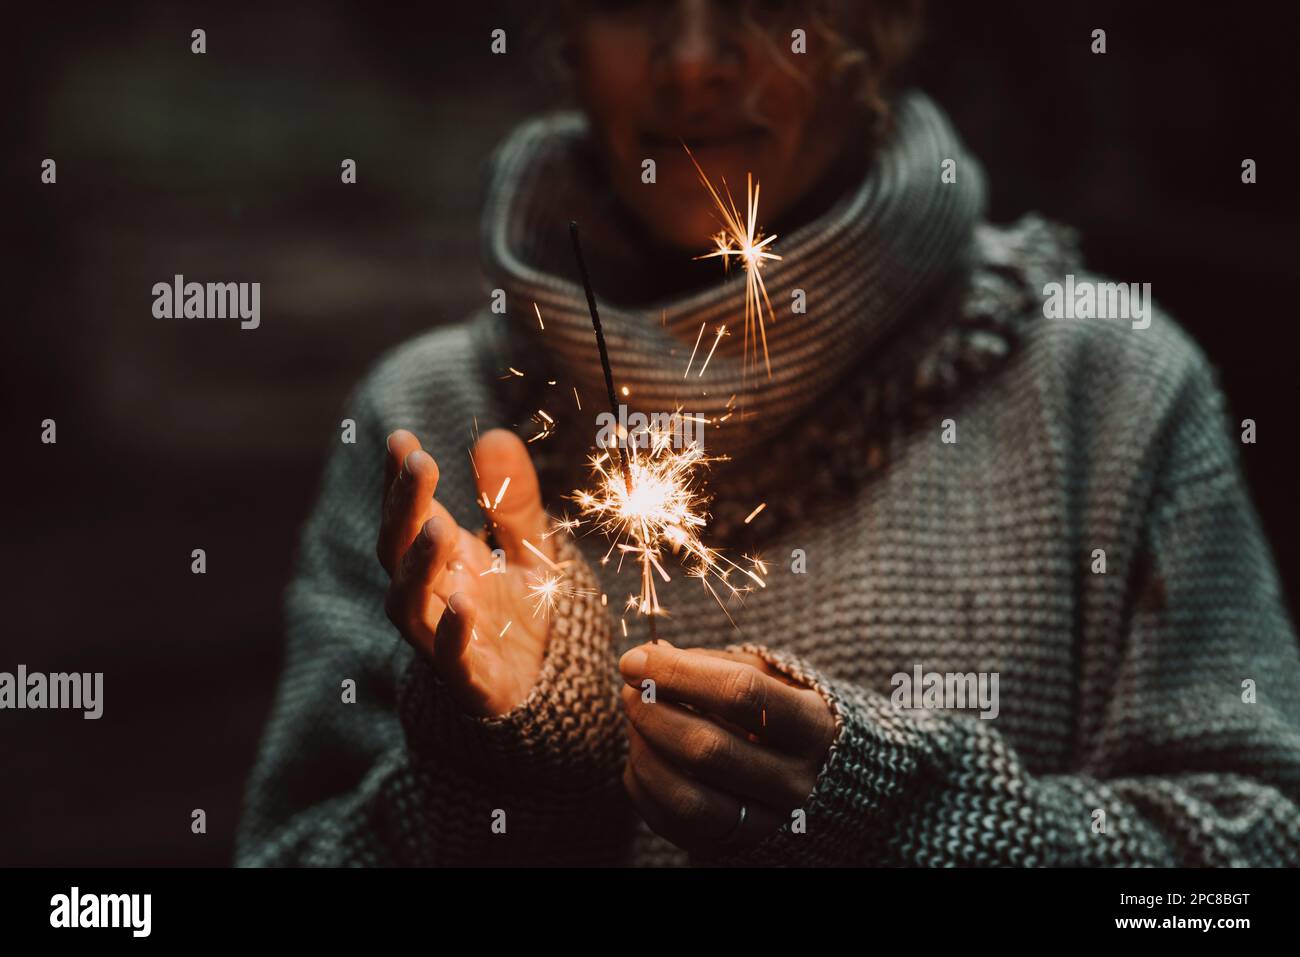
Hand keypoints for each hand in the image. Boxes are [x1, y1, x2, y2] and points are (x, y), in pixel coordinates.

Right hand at [379, 427, 557, 716]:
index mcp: (443, 559)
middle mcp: (431, 594)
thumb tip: (495, 435)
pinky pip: (450, 656)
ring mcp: (442, 636)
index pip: (409, 514)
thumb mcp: (529, 546)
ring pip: (409, 602)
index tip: (401, 440)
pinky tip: (463, 602)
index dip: (399, 480)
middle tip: (419, 464)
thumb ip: (512, 499)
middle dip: (404, 507)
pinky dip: (452, 630)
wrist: (541, 686)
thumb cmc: (521, 612)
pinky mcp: (468, 678)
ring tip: (437, 527)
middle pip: (398, 550)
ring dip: (418, 564)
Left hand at [618, 642, 836, 850]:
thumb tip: (651, 658)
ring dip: (643, 751)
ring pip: (685, 797)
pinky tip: (645, 751)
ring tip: (635, 721)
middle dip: (653, 713)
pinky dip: (644, 782)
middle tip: (631, 690)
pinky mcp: (731, 844)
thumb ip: (713, 664)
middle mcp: (795, 783)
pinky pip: (670, 821)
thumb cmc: (779, 711)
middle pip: (707, 749)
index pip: (741, 694)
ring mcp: (765, 822)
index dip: (678, 672)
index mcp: (812, 727)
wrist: (817, 775)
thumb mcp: (768, 676)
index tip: (636, 659)